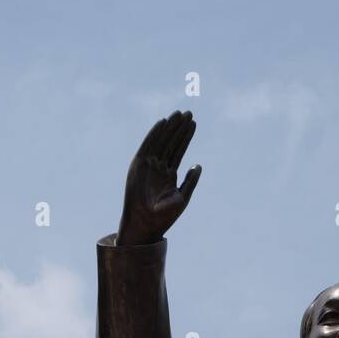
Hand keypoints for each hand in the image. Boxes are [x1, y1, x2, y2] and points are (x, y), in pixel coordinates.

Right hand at [116, 110, 200, 246]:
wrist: (147, 224)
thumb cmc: (164, 216)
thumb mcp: (182, 197)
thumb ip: (191, 181)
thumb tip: (199, 165)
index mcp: (168, 175)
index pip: (178, 150)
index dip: (185, 137)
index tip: (193, 124)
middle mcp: (158, 167)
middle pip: (170, 142)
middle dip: (179, 128)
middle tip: (189, 113)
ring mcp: (148, 165)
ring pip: (161, 141)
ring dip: (170, 128)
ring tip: (180, 114)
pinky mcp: (139, 165)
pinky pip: (148, 145)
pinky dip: (155, 134)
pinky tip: (163, 123)